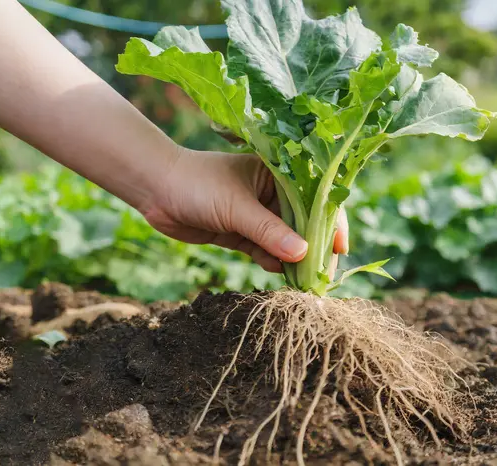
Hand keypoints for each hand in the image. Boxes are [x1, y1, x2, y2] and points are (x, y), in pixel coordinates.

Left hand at [140, 148, 348, 272]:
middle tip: (325, 275)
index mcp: (279, 174)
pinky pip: (265, 250)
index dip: (332, 222)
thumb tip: (303, 255)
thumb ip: (269, 232)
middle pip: (304, 223)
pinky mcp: (241, 232)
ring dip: (294, 259)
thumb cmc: (198, 184)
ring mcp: (257, 214)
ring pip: (285, 240)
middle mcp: (272, 193)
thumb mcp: (237, 207)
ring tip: (307, 282)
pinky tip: (281, 274)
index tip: (340, 249)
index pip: (316, 198)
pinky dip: (273, 262)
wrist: (155, 189)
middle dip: (315, 247)